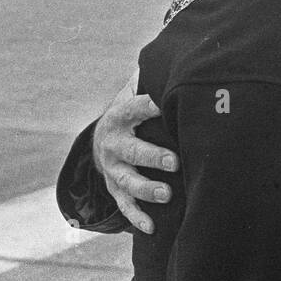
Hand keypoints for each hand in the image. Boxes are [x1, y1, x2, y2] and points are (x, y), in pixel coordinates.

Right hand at [91, 72, 177, 233]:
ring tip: (167, 195)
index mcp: (121, 115)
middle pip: (132, 151)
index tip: (167, 104)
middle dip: (153, 157)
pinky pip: (124, 206)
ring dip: (147, 188)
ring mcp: (112, 168)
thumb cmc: (136, 112)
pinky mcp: (114, 188)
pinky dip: (137, 217)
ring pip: (128, 181)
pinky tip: (152, 226)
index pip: (135, 108)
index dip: (150, 106)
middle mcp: (113, 143)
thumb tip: (177, 54)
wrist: (102, 137)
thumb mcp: (138, 93)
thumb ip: (152, 80)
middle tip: (176, 162)